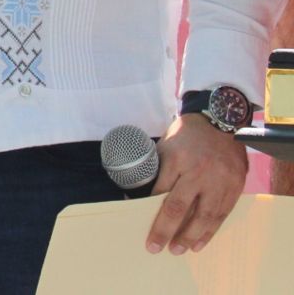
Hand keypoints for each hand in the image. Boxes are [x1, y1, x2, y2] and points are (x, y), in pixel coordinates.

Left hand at [145, 114, 248, 253]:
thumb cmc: (187, 135)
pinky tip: (199, 243)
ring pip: (203, 216)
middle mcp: (198, 172)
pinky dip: (210, 231)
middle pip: (179, 207)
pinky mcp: (235, 187)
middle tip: (155, 247)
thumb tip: (142, 193)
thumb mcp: (166, 146)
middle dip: (165, 230)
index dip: (148, 208)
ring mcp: (219, 181)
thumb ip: (159, 169)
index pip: (160, 190)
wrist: (220, 122)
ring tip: (178, 250)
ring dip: (189, 237)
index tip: (137, 220)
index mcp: (176, 158)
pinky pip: (221, 214)